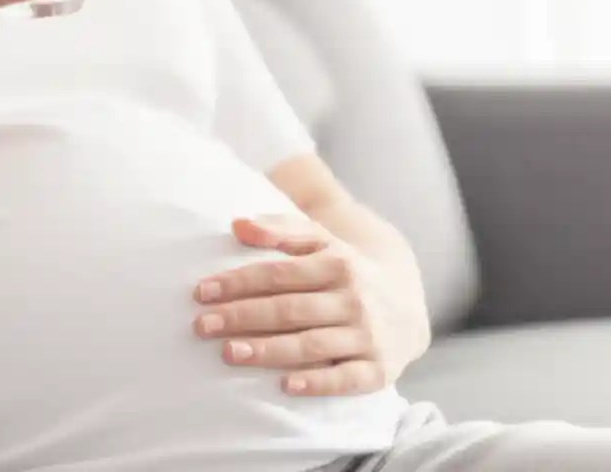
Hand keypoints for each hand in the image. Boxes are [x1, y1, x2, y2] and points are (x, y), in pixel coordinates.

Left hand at [192, 216, 412, 396]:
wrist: (408, 305)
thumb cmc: (347, 272)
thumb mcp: (322, 241)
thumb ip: (280, 229)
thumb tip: (237, 224)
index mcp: (338, 264)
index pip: (279, 274)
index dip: (238, 282)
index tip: (201, 292)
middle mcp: (354, 299)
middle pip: (290, 309)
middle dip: (243, 317)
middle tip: (202, 326)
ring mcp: (367, 335)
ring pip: (312, 344)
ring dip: (269, 350)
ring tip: (229, 353)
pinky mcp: (378, 370)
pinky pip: (346, 379)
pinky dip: (318, 383)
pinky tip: (287, 386)